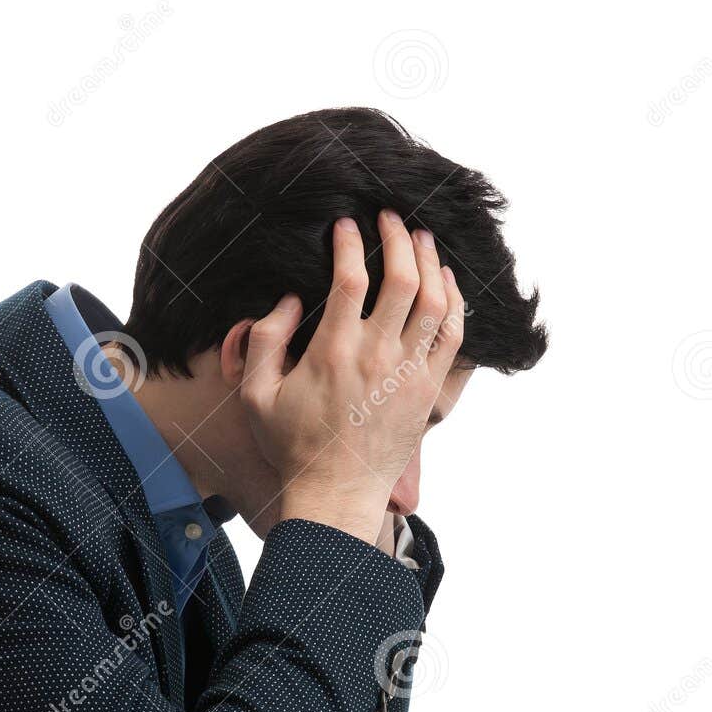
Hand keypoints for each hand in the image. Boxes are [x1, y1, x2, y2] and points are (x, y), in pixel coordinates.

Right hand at [240, 210, 464, 542]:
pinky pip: (453, 337)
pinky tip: (446, 283)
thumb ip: (264, 340)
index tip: (347, 224)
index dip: (352, 243)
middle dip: (399, 238)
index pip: (351, 280)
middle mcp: (377, 357)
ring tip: (422, 239)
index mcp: (334, 351)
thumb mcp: (256, 394)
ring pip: (436, 303)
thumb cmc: (293, 446)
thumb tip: (288, 299)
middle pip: (403, 279)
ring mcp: (409, 374)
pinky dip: (454, 303)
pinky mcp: (429, 392)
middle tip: (391, 217)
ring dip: (431, 263)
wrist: (336, 494)